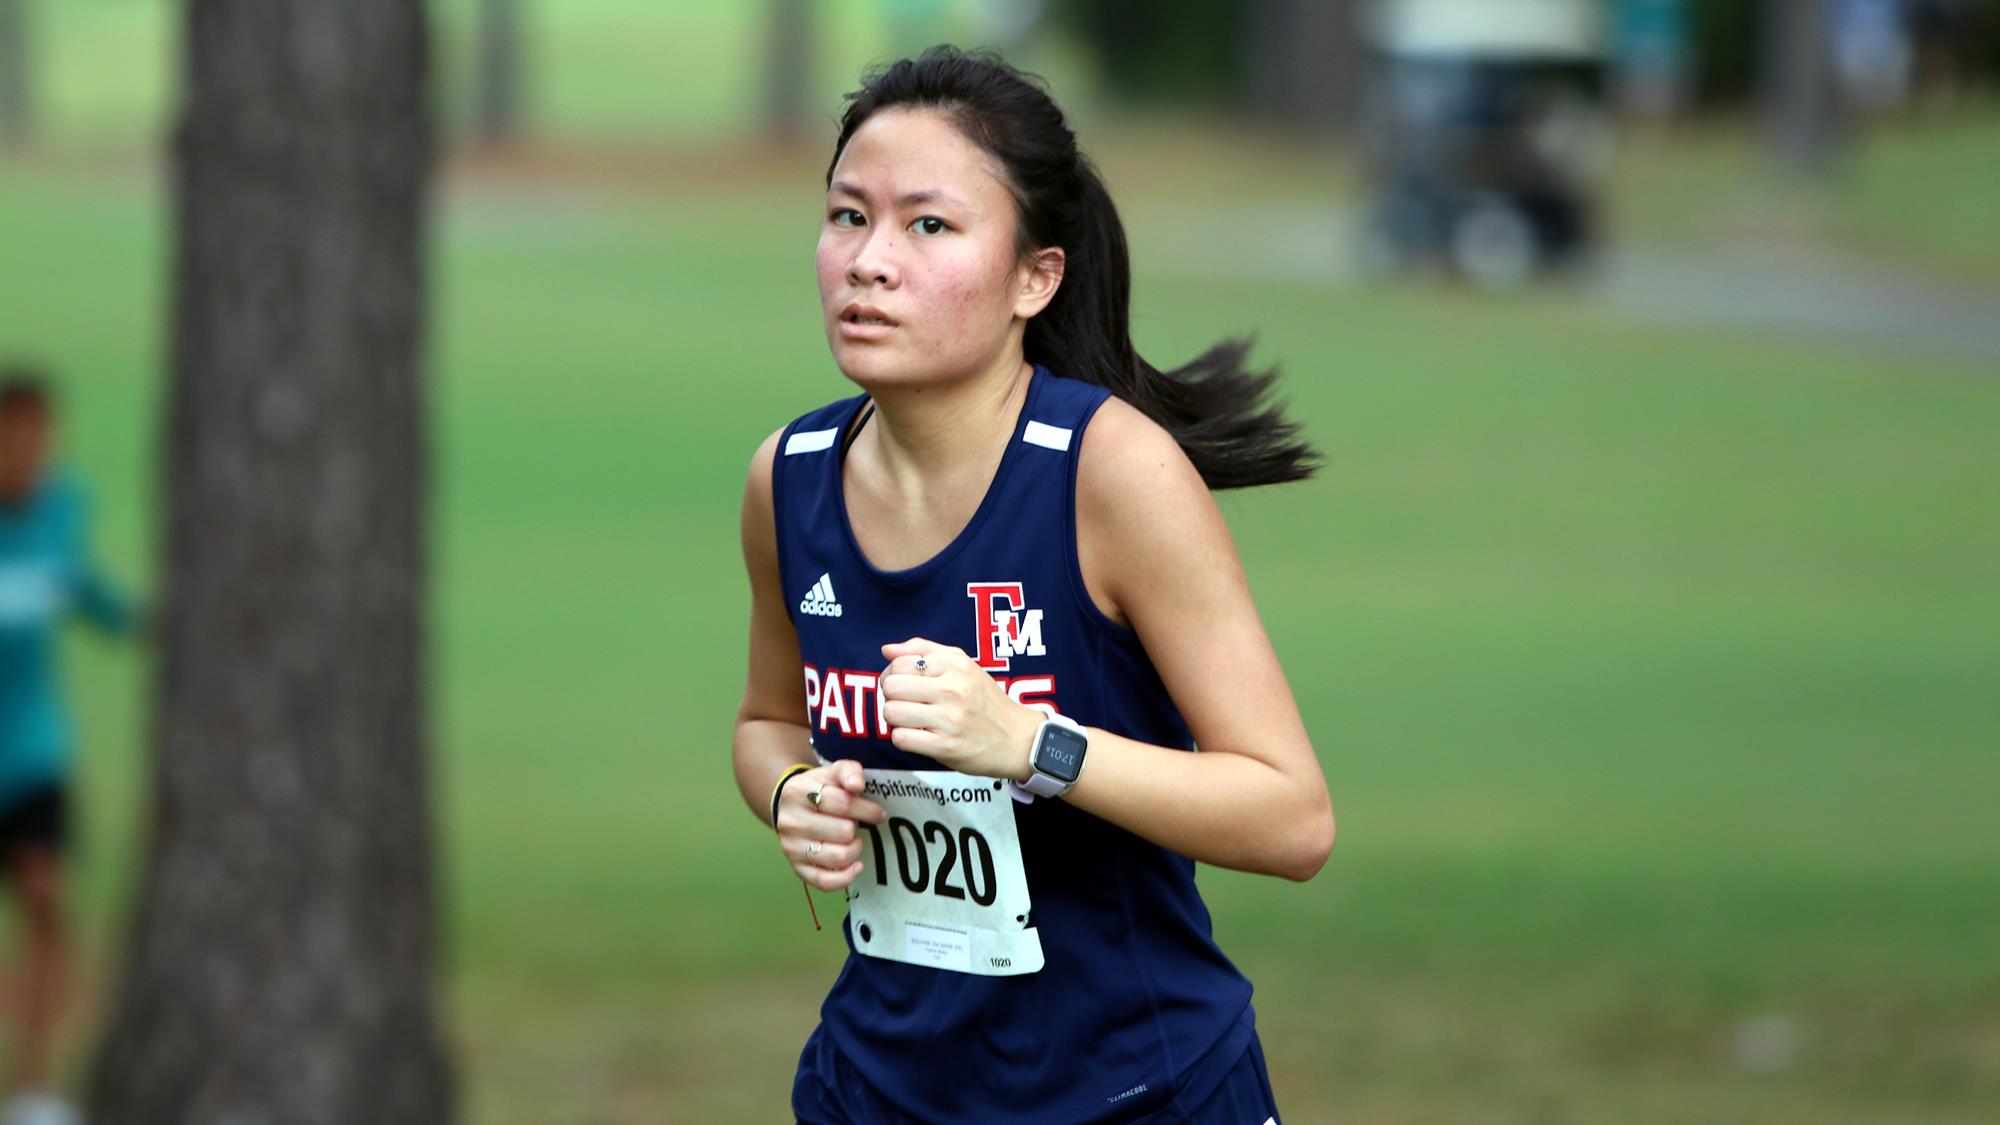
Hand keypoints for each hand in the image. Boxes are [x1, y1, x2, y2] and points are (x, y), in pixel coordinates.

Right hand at [774, 759, 885, 891]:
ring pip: (837, 857)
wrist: (791, 806)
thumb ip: (849, 771)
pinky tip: (856, 866)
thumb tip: (857, 785)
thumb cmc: (819, 789)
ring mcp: (791, 847)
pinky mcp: (796, 868)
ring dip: (854, 850)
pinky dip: (845, 877)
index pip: (842, 803)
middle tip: (855, 825)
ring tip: (854, 841)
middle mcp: (790, 822)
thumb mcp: (833, 772)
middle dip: (856, 828)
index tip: (878, 814)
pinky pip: (824, 882)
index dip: (867, 809)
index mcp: (798, 792)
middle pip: (843, 832)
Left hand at [877, 638, 1041, 780]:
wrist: (1017, 739)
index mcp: (955, 666)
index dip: (893, 675)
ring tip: (911, 720)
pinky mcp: (945, 747)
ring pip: (892, 712)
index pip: (900, 663)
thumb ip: (924, 650)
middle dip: (892, 697)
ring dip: (895, 719)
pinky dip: (903, 739)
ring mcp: (949, 719)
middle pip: (892, 687)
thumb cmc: (985, 701)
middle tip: (905, 703)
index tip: (904, 686)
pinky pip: (902, 739)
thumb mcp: (963, 665)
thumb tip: (887, 650)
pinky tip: (918, 736)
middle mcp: (952, 690)